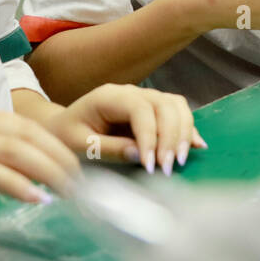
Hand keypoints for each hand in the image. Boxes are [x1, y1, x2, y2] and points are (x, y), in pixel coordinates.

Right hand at [0, 106, 81, 226]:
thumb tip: (20, 174)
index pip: (22, 124)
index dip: (53, 144)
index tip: (75, 166)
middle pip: (25, 133)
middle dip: (59, 156)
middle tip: (81, 182)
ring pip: (13, 148)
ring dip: (47, 170)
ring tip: (69, 191)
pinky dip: (18, 184)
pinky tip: (36, 199)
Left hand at [45, 83, 203, 174]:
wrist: (63, 128)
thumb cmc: (67, 135)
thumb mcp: (79, 145)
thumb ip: (108, 148)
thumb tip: (140, 154)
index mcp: (109, 96)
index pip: (140, 109)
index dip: (150, 136)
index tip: (151, 166)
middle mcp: (130, 92)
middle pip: (164, 105)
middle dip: (171, 137)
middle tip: (168, 168)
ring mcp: (144, 99)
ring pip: (175, 105)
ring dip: (183, 132)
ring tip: (180, 161)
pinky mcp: (152, 110)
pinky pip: (177, 113)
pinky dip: (189, 128)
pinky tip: (197, 146)